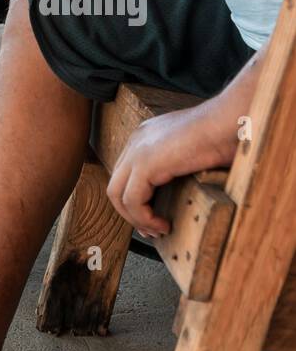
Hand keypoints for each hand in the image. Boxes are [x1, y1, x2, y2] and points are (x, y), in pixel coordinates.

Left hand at [106, 106, 236, 236]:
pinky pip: (132, 200)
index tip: (152, 219)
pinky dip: (143, 217)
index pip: (126, 174)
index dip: (135, 201)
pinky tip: (163, 224)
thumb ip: (178, 167)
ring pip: (117, 195)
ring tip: (158, 230)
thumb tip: (177, 194)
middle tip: (151, 230)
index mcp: (147, 136)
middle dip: (130, 213)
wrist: (234, 120)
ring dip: (136, 219)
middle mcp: (137, 141)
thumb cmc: (228, 134)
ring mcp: (137, 150)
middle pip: (116, 185)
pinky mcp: (145, 163)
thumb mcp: (195, 152)